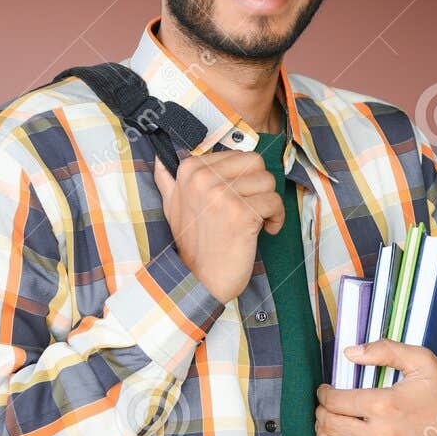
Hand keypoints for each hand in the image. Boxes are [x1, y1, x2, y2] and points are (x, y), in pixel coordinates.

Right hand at [153, 152, 283, 302]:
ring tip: (257, 221)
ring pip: (268, 181)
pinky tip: (266, 230)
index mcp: (189, 170)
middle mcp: (204, 178)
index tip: (240, 198)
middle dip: (260, 186)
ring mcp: (222, 196)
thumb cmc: (193, 244)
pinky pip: (274, 202)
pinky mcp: (242, 213)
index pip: (238, 156)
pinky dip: (277, 218)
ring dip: (269, 203)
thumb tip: (159, 160)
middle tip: (252, 207)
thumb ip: (168, 181)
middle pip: (256, 163)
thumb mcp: (172, 207)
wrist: (200, 280)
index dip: (245, 178)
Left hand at [314, 340, 436, 435]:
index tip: (325, 391)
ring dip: (327, 435)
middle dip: (321, 413)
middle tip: (326, 407)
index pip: (334, 402)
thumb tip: (349, 353)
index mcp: (385, 406)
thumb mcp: (421, 361)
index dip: (324, 394)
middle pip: (329, 426)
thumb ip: (385, 351)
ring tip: (332, 424)